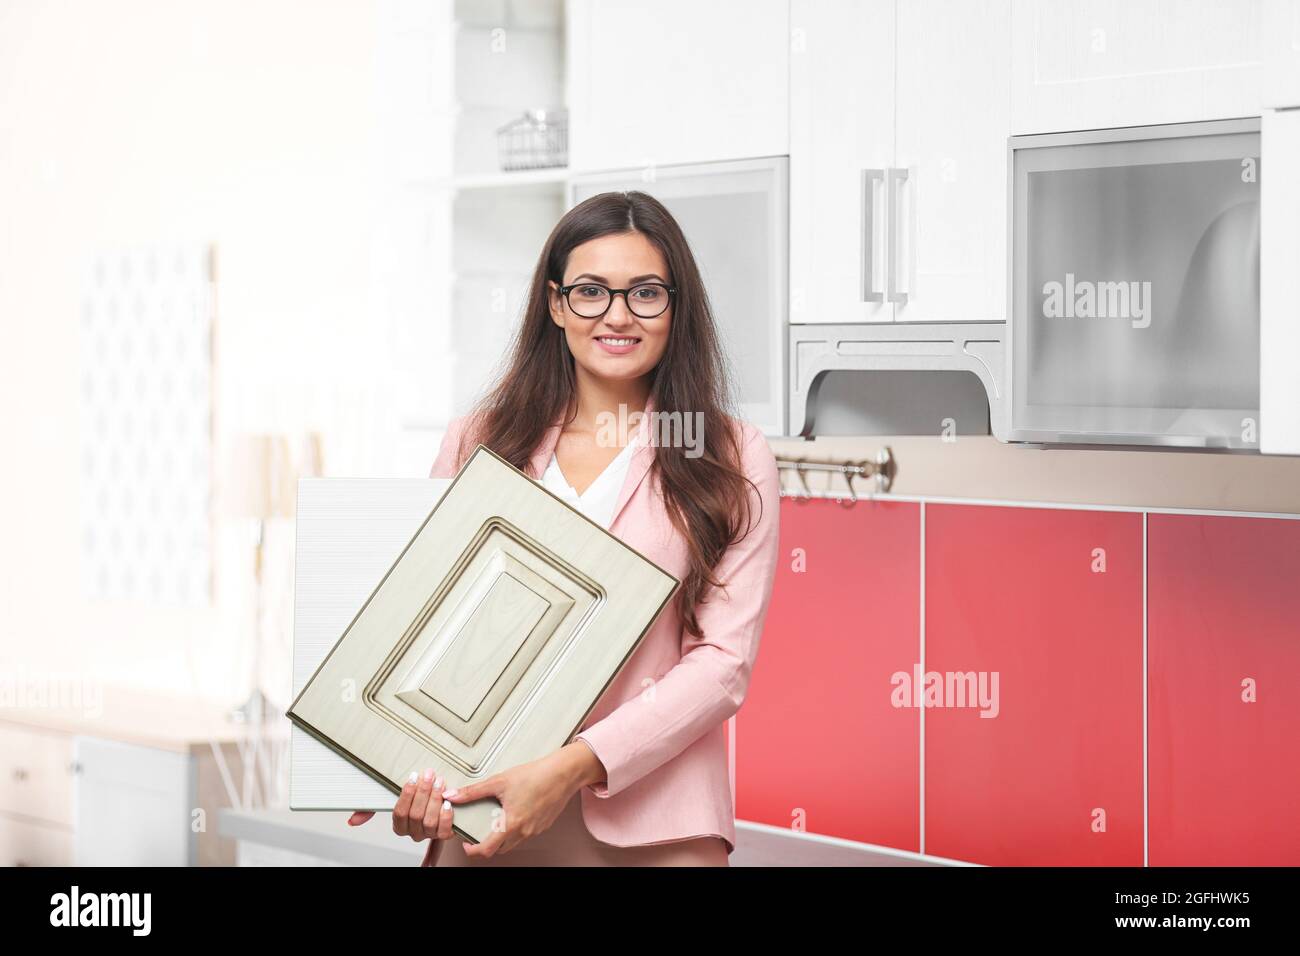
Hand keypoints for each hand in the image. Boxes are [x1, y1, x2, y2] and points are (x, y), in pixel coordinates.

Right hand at [347, 768, 455, 866]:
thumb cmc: (417, 799)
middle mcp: (413, 833)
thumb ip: (373, 808)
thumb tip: (352, 821)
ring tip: (439, 782)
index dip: (406, 794)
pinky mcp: (444, 835)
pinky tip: (447, 801)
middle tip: (428, 774)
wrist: (444, 803)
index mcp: (400, 825)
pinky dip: (446, 815)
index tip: (413, 776)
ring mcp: (429, 834)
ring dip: (434, 800)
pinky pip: (444, 829)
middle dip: (422, 792)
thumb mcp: (397, 798)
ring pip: (429, 821)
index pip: (399, 812)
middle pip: (415, 815)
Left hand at [444, 742, 603, 859]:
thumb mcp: (499, 781)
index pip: (487, 850)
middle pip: (500, 849)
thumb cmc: (536, 775)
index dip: (473, 851)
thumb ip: (473, 791)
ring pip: (513, 843)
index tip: (467, 844)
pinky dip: (515, 829)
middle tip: (478, 832)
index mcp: (511, 824)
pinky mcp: (543, 826)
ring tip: (495, 820)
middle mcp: (524, 831)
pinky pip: (525, 834)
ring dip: (501, 837)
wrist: (562, 773)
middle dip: (486, 844)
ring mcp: (535, 830)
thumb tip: (453, 795)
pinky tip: (514, 812)